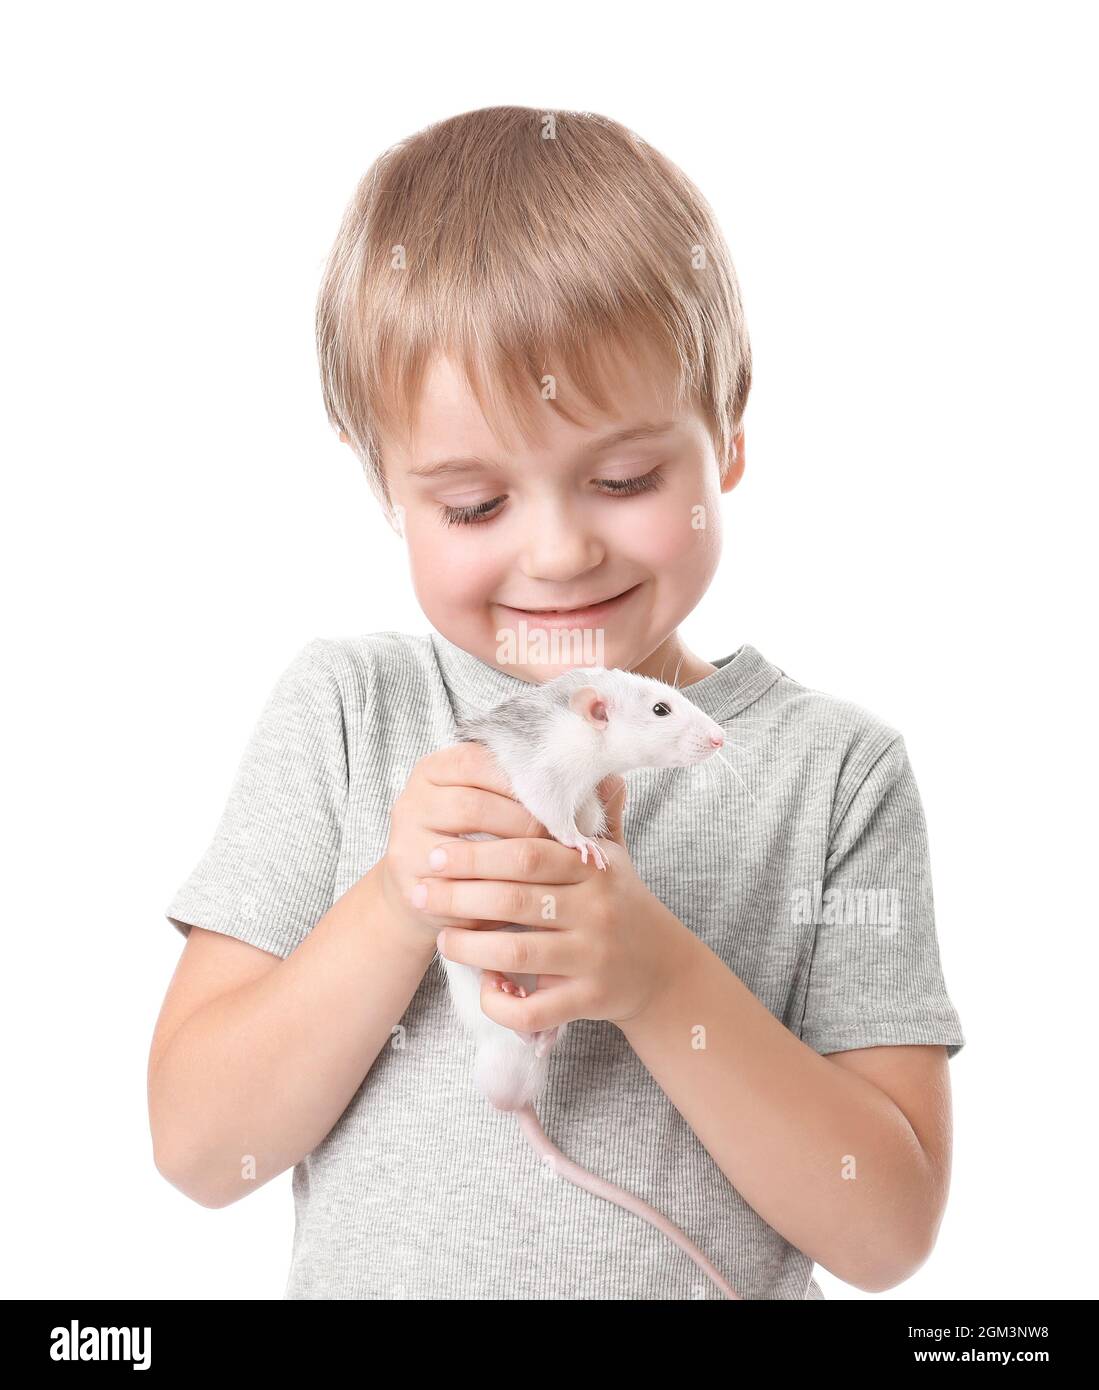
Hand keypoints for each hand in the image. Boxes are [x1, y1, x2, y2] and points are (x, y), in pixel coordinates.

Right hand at [378, 741, 555, 946]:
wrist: (429, 894)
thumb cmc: (477, 840)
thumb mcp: (494, 804)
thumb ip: (528, 787)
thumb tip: (601, 782)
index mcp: (434, 770)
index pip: (476, 760)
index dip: (520, 777)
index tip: (558, 794)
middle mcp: (413, 801)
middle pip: (472, 804)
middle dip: (523, 822)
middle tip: (560, 836)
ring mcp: (407, 844)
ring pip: (465, 848)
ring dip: (512, 857)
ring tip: (548, 861)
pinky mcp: (412, 884)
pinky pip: (459, 887)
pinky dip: (495, 888)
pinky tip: (524, 888)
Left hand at [418, 774, 697, 1027]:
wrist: (663, 969)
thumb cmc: (621, 904)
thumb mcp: (614, 856)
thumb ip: (595, 812)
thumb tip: (592, 761)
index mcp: (594, 869)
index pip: (529, 852)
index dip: (478, 853)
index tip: (437, 853)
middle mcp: (595, 910)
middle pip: (514, 898)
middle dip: (459, 894)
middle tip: (420, 891)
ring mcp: (592, 957)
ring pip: (517, 953)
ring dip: (470, 946)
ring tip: (442, 938)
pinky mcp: (588, 1000)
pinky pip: (533, 1009)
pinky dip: (500, 1001)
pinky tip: (483, 986)